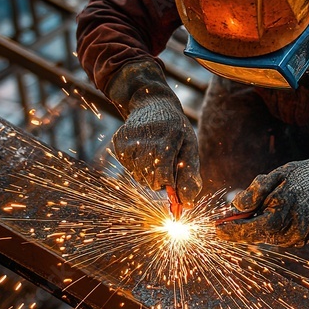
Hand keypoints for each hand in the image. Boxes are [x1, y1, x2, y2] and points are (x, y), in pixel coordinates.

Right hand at [106, 60, 200, 204]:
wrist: (153, 104)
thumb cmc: (177, 130)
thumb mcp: (190, 149)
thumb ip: (190, 177)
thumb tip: (187, 205)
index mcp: (168, 139)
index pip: (163, 177)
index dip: (169, 184)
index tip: (173, 181)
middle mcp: (146, 138)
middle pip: (150, 180)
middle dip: (161, 179)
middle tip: (166, 163)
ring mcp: (129, 140)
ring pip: (138, 177)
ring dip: (149, 173)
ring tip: (155, 155)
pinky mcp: (119, 141)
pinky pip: (128, 168)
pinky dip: (137, 165)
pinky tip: (143, 150)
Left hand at [216, 133, 308, 246]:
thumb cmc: (301, 175)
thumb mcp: (275, 175)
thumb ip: (255, 191)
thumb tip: (236, 207)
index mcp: (282, 208)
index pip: (250, 229)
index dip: (231, 231)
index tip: (217, 230)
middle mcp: (295, 225)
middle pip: (261, 237)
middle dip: (249, 228)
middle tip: (240, 217)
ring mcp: (308, 233)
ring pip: (276, 239)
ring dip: (269, 228)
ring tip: (278, 207)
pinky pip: (292, 239)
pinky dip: (287, 230)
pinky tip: (294, 214)